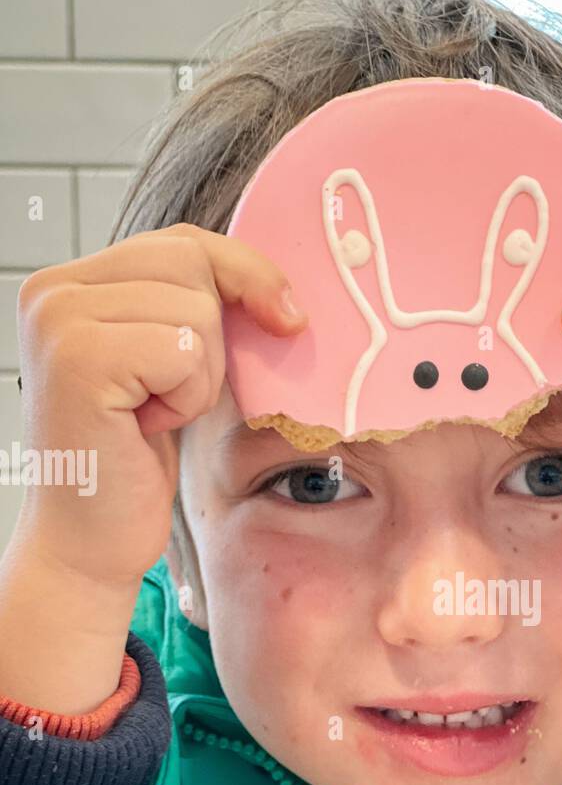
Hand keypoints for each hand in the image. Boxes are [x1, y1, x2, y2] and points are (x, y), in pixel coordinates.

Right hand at [0, 224, 306, 713]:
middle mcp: (52, 290)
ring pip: (197, 308)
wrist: (92, 542)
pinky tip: (146, 426)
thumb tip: (281, 282)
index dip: (245, 275)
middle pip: (194, 262)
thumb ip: (195, 308)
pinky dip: (187, 396)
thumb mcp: (170, 366)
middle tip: (172, 394)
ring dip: (198, 375)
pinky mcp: (80, 358)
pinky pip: (187, 350)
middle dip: (215, 336)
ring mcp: (59, 320)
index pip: (184, 242)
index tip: (286, 318)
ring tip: (151, 413)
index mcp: (70, 283)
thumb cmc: (133, 462)